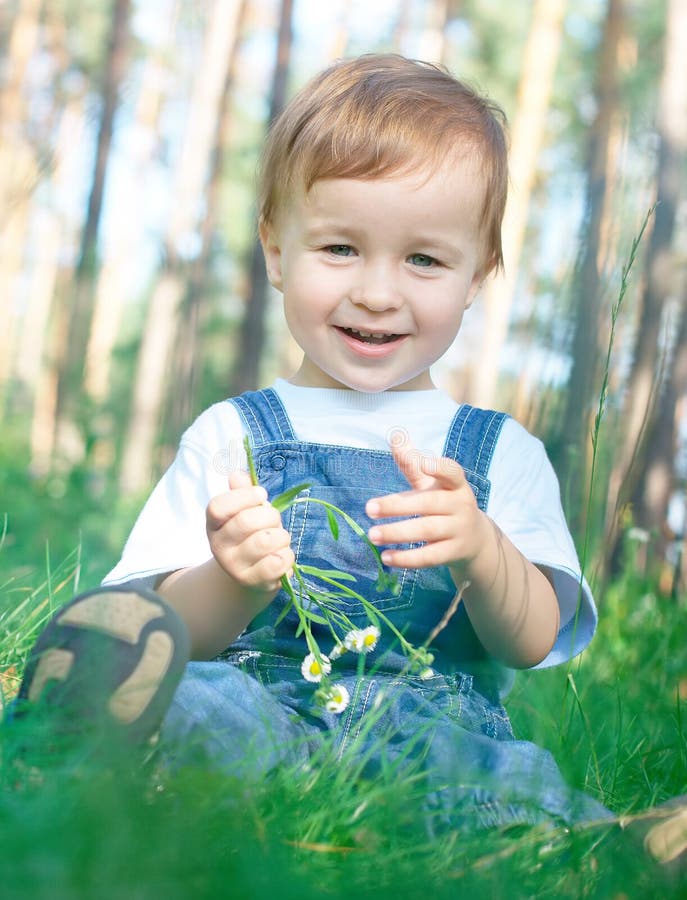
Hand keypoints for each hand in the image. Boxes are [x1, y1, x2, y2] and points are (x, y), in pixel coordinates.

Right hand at [206, 469, 294, 593]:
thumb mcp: (246, 511)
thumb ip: (242, 492)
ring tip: (278, 540)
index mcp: (214, 524)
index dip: (243, 496)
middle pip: (246, 521)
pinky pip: (278, 562)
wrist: (252, 575)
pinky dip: (287, 555)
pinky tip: (282, 555)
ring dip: (281, 536)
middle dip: (270, 516)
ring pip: (265, 540)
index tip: (261, 494)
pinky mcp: (253, 582)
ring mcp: (234, 567)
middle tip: (274, 521)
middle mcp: (218, 546)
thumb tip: (237, 474)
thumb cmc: (252, 535)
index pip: (218, 506)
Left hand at [365, 438, 488, 579]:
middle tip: (368, 508)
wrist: (475, 540)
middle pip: (428, 503)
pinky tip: (385, 557)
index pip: (452, 472)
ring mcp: (459, 530)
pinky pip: (429, 556)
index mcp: (456, 485)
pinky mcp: (454, 553)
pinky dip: (407, 558)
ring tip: (372, 535)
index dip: (439, 467)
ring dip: (397, 533)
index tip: (423, 463)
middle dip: (397, 506)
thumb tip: (394, 435)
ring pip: (427, 531)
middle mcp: (461, 506)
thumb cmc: (445, 504)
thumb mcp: (432, 484)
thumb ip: (413, 463)